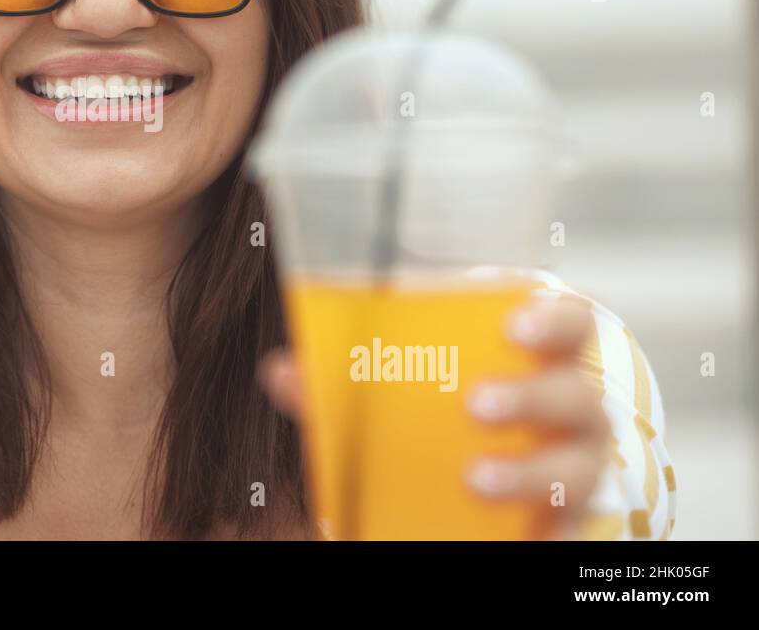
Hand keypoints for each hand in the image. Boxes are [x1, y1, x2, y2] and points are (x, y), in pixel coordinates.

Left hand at [258, 287, 610, 538]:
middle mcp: (571, 409)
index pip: (572, 323)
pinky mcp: (565, 520)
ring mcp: (575, 467)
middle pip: (576, 396)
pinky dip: (551, 536)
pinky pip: (569, 531)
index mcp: (539, 357)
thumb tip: (282, 371)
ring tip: (475, 478)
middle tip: (477, 404)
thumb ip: (348, 380)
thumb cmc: (447, 405)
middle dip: (532, 397)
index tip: (512, 326)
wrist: (479, 479)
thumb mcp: (404, 387)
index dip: (553, 321)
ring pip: (578, 468)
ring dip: (529, 472)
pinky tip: (522, 539)